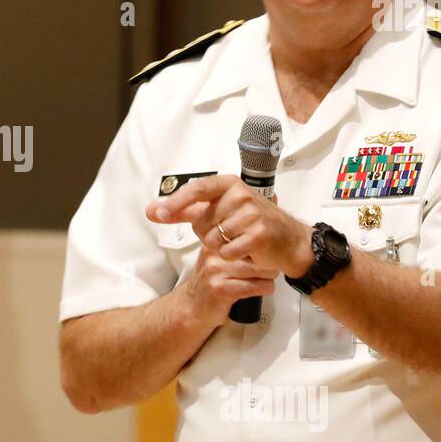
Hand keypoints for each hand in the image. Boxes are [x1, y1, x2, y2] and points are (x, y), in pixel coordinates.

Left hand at [146, 174, 314, 278]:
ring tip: (238, 241)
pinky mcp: (259, 234)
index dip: (176, 202)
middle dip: (207, 234)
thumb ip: (184, 210)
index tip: (158, 213)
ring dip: (220, 247)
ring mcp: (251, 213)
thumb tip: (152, 210)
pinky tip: (245, 250)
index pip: (196, 189)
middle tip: (229, 233)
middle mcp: (240, 195)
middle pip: (201, 222)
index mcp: (229, 184)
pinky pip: (227, 251)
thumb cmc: (251, 223)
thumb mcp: (218, 210)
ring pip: (212, 239)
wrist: (288, 241)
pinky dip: (231, 256)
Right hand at [177, 227, 278, 324]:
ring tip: (268, 279)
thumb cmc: (210, 284)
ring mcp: (215, 271)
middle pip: (254, 253)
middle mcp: (214, 255)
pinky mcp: (220, 289)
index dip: (261, 246)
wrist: (192, 306)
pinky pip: (252, 286)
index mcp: (215, 244)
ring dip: (269, 277)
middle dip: (268, 263)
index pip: (246, 238)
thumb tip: (262, 242)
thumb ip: (232, 249)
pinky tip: (265, 289)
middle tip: (272, 268)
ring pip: (257, 269)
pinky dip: (264, 288)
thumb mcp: (217, 260)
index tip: (270, 252)